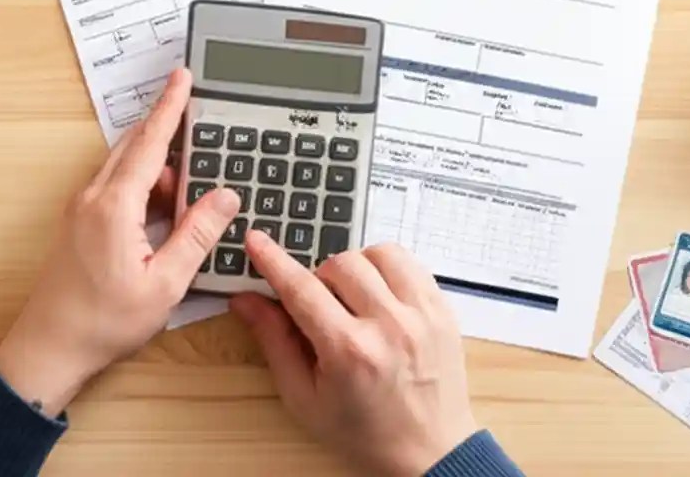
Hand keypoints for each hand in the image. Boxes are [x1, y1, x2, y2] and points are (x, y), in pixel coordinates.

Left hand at [0, 68, 239, 414]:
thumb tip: (225, 196)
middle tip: (202, 131)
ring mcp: (81, 210)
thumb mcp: (166, 282)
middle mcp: (92, 199)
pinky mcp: (79, 224)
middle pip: (135, 147)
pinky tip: (165, 212)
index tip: (182, 76)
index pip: (150, 144)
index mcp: (114, 207)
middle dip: (169, 135)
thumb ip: (197, 234)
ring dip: (160, 171)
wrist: (49, 350)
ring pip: (125, 168)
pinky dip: (145, 187)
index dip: (170, 107)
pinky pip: (116, 187)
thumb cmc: (104, 323)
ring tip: (191, 195)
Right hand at [230, 234, 477, 476]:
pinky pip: (411, 262)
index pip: (302, 288)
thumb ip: (275, 342)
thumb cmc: (364, 432)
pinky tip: (382, 296)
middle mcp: (389, 325)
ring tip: (354, 298)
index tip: (257, 240)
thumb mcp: (304, 398)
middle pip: (340, 263)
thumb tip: (246, 300)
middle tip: (321, 308)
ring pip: (379, 253)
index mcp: (349, 351)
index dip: (273, 260)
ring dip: (357, 267)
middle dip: (321, 279)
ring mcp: (422, 313)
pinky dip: (389, 270)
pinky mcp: (443, 308)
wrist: (429, 450)